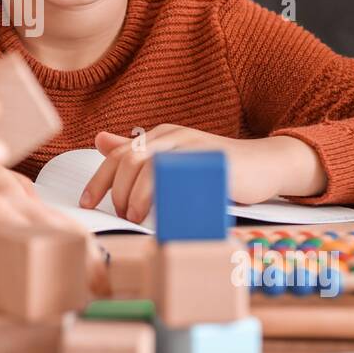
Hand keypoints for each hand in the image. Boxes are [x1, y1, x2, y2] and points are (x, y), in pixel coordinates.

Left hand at [80, 126, 326, 221]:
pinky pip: (175, 175)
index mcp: (161, 136)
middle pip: (128, 160)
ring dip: (133, 195)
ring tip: (133, 216)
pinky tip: (156, 210)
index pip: (118, 155)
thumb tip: (101, 141)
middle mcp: (173, 137)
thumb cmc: (218, 170)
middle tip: (119, 215)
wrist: (266, 165)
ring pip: (147, 166)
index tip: (86, 204)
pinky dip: (158, 194)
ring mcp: (192, 147)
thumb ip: (140, 153)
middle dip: (115, 191)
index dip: (98, 180)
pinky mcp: (209, 162)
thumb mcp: (175, 160)